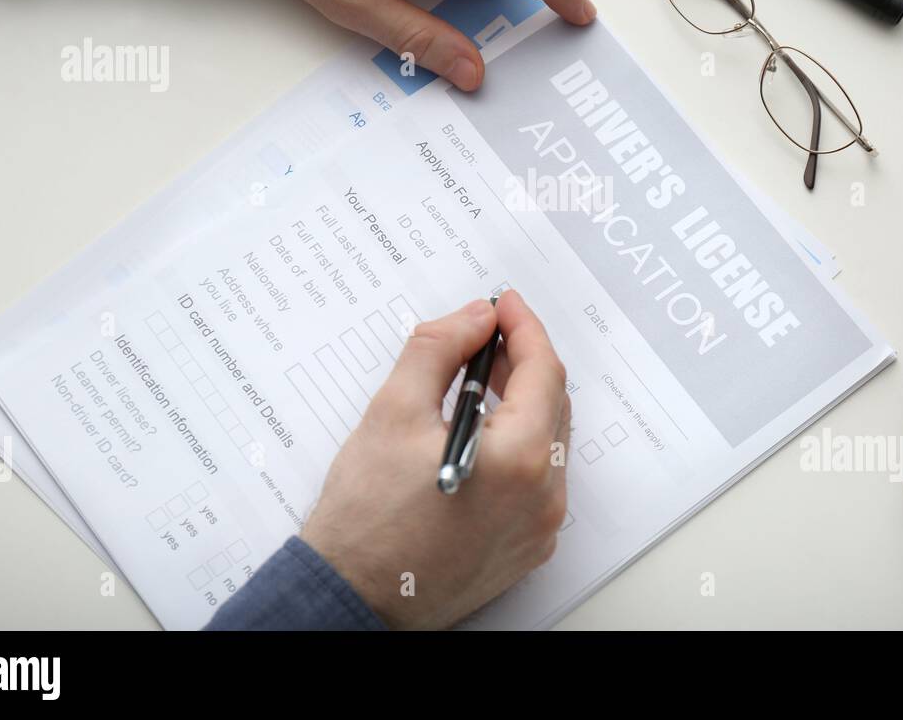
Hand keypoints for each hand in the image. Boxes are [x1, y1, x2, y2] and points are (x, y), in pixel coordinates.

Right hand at [301, 290, 571, 628]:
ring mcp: (539, 528)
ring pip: (545, 442)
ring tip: (476, 381)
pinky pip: (536, 480)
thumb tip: (475, 318)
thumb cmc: (365, 516)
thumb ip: (439, 349)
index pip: (543, 371)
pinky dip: (515, 446)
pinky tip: (478, 433)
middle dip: (521, 362)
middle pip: (551, 405)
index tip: (503, 304)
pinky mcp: (527, 548)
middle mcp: (543, 497)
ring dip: (519, 403)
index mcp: (519, 460)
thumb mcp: (393, 411)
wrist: (351, 598)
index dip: (524, 328)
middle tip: (484, 336)